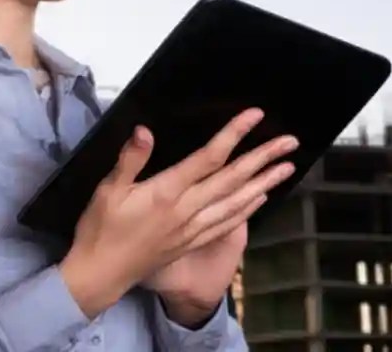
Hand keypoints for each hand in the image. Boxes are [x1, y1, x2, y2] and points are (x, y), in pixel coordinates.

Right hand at [58, 107, 297, 317]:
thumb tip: (144, 130)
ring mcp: (193, 229)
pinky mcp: (192, 242)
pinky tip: (260, 198)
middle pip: (233, 179)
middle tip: (291, 141)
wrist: (101, 275)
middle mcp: (187, 210)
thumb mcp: (107, 190)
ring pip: (237, 203)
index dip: (233, 134)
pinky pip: (228, 223)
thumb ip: (130, 159)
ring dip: (265, 183)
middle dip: (263, 158)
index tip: (254, 116)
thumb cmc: (100, 229)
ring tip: (287, 168)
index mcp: (168, 192)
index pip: (208, 158)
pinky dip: (248, 209)